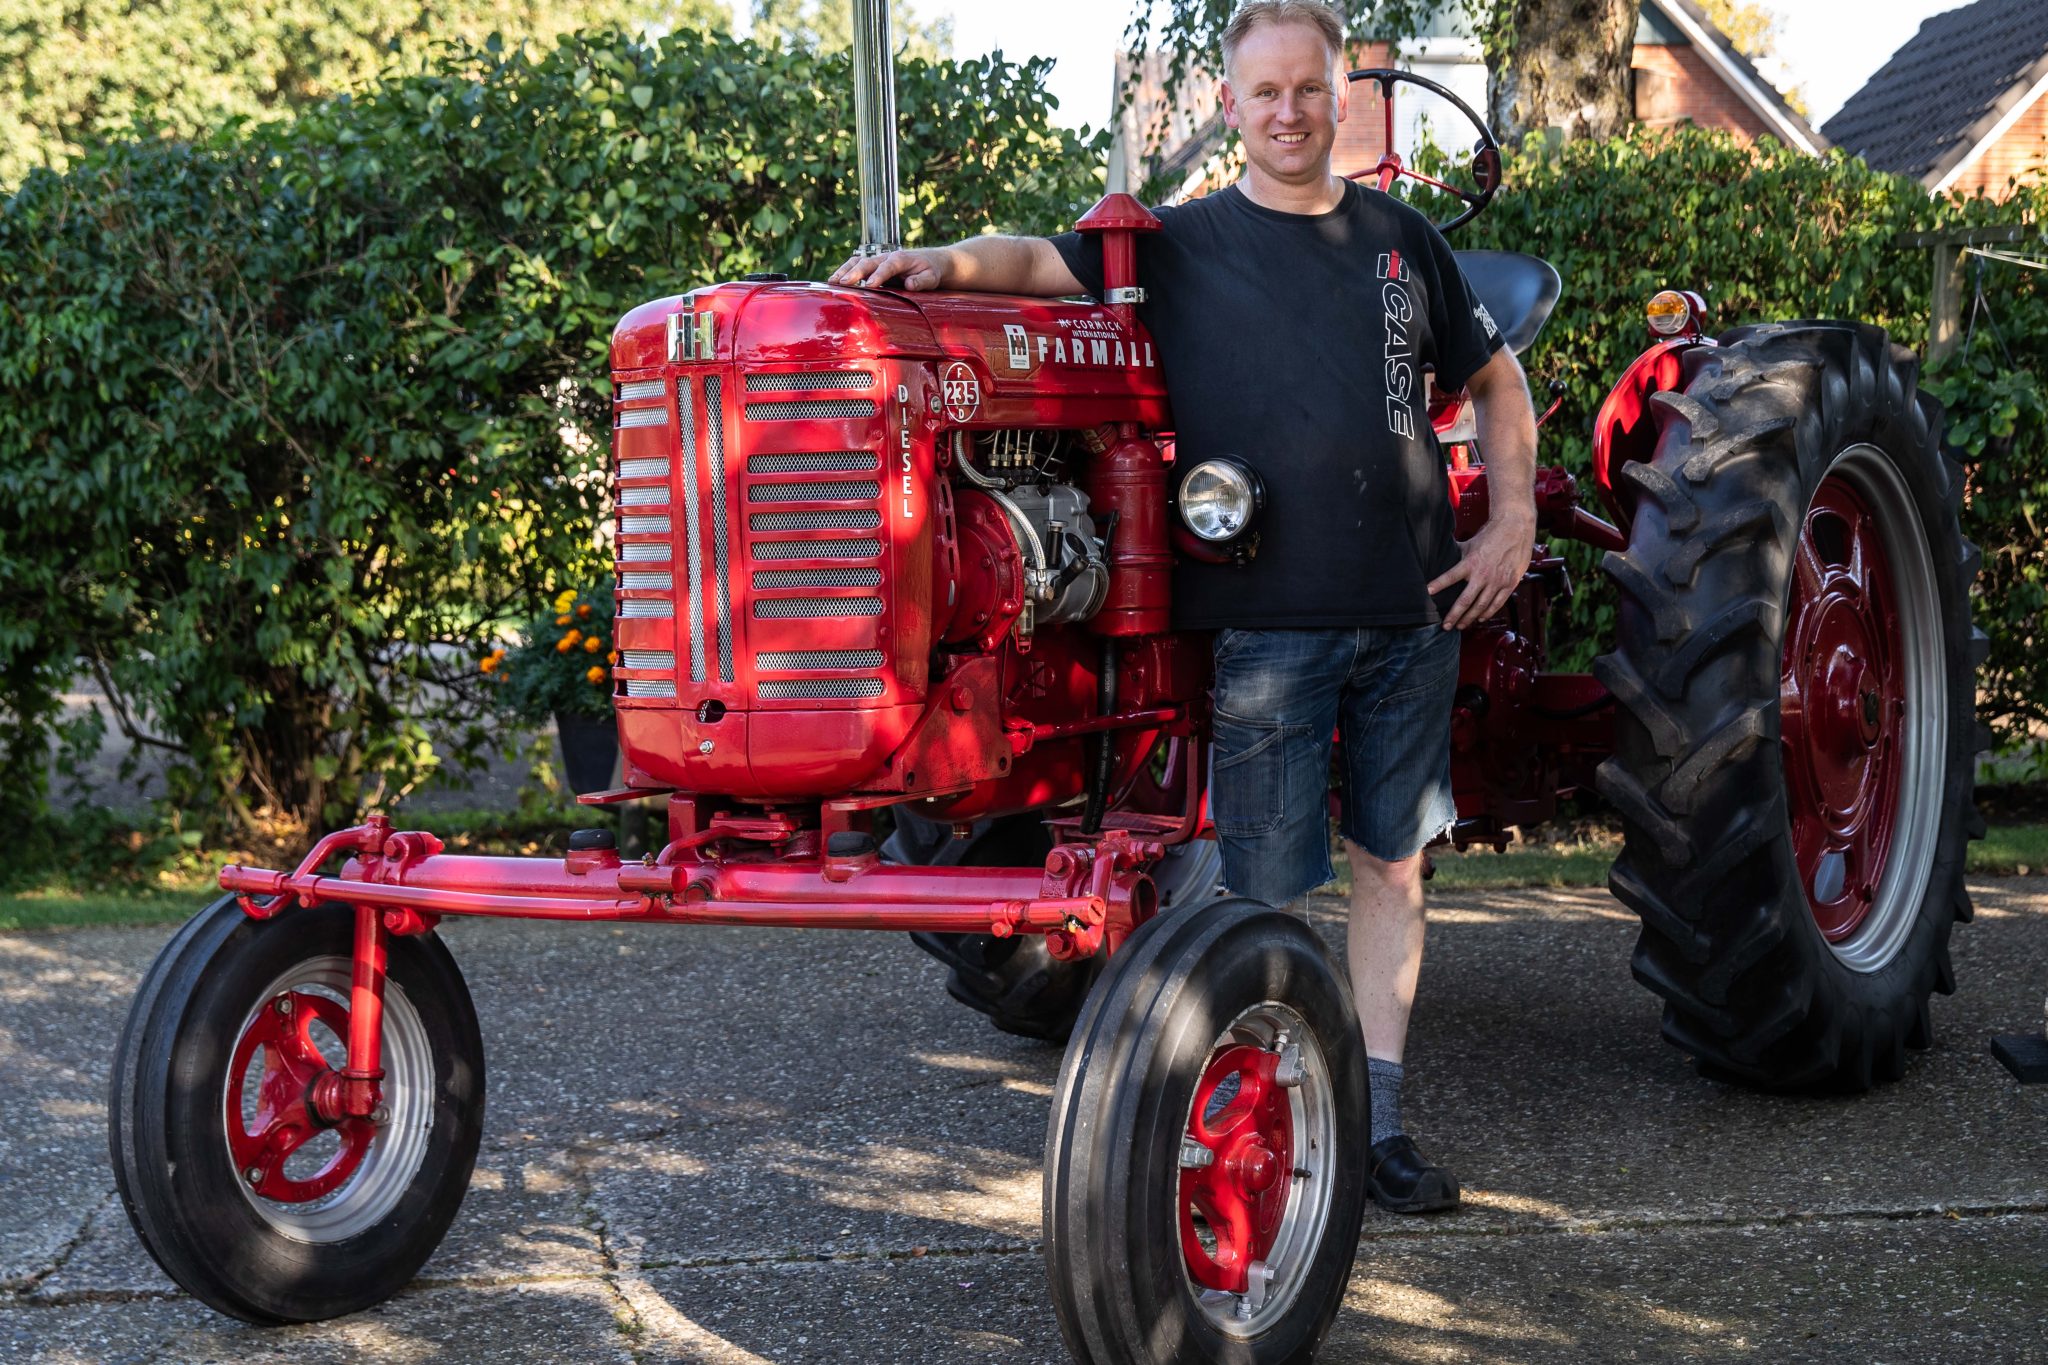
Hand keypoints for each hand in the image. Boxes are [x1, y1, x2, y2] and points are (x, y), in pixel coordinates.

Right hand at [827, 247, 949, 290]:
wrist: (928, 261)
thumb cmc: (930, 271)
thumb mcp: (931, 277)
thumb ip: (922, 281)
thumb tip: (910, 284)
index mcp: (901, 259)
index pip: (888, 266)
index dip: (878, 275)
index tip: (869, 285)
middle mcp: (886, 257)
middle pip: (867, 262)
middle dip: (855, 272)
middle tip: (843, 283)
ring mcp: (877, 261)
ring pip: (857, 262)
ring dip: (844, 271)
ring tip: (832, 281)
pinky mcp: (872, 267)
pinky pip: (855, 266)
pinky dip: (844, 272)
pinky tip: (833, 282)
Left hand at [1427, 505, 1535, 629]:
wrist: (1516, 529)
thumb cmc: (1491, 535)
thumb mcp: (1470, 543)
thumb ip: (1456, 553)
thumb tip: (1439, 555)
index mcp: (1471, 563)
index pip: (1450, 576)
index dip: (1438, 585)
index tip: (1427, 593)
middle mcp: (1483, 574)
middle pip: (1465, 600)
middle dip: (1454, 615)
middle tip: (1446, 626)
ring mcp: (1497, 581)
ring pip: (1481, 606)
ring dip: (1469, 618)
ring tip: (1460, 626)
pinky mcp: (1509, 584)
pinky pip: (1497, 603)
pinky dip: (1488, 613)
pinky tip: (1480, 618)